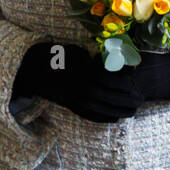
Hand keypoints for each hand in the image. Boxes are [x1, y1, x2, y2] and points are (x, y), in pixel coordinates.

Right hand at [12, 42, 145, 123]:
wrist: (29, 69)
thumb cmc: (51, 55)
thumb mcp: (72, 50)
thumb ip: (91, 57)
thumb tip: (109, 61)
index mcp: (82, 72)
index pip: (110, 79)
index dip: (125, 80)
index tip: (137, 80)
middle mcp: (79, 88)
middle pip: (109, 97)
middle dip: (125, 100)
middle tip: (140, 101)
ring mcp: (73, 99)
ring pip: (100, 109)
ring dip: (118, 112)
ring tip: (131, 112)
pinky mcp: (68, 106)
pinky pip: (88, 116)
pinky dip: (103, 118)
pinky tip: (114, 119)